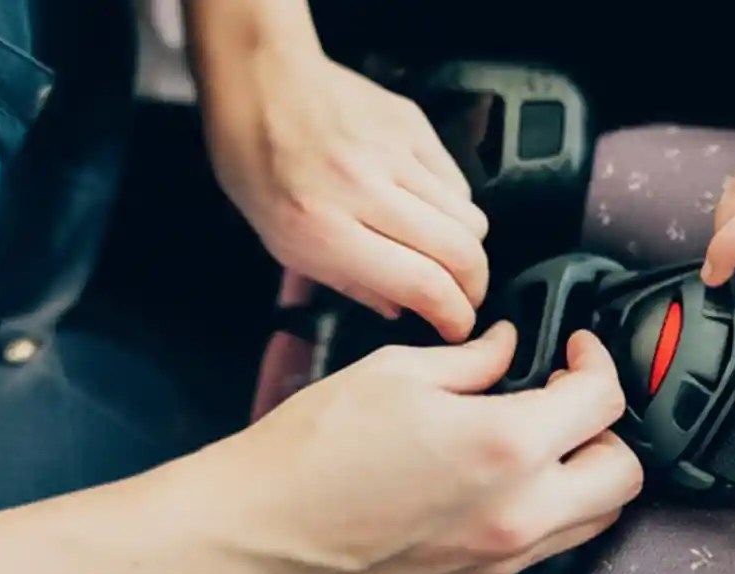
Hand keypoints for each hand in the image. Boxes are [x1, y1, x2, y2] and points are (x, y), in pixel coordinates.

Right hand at [183, 322, 641, 573]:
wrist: (269, 522)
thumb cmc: (319, 445)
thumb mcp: (401, 371)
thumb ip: (477, 358)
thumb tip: (512, 346)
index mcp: (505, 445)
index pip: (601, 401)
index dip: (596, 362)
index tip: (577, 351)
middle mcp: (518, 510)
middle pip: (624, 472)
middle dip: (609, 426)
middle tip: (571, 397)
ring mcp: (503, 554)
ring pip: (599, 517)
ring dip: (590, 473)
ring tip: (548, 439)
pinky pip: (553, 545)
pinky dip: (555, 509)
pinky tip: (513, 479)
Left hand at [199, 41, 488, 341]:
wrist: (261, 86)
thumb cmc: (260, 165)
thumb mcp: (287, 245)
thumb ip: (352, 283)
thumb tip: (405, 309)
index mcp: (326, 228)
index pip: (421, 283)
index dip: (453, 315)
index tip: (458, 326)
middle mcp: (364, 188)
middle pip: (461, 251)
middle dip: (475, 286)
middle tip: (465, 296)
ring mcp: (394, 152)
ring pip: (469, 217)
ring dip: (467, 247)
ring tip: (445, 252)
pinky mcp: (413, 125)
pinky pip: (458, 181)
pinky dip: (454, 206)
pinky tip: (428, 208)